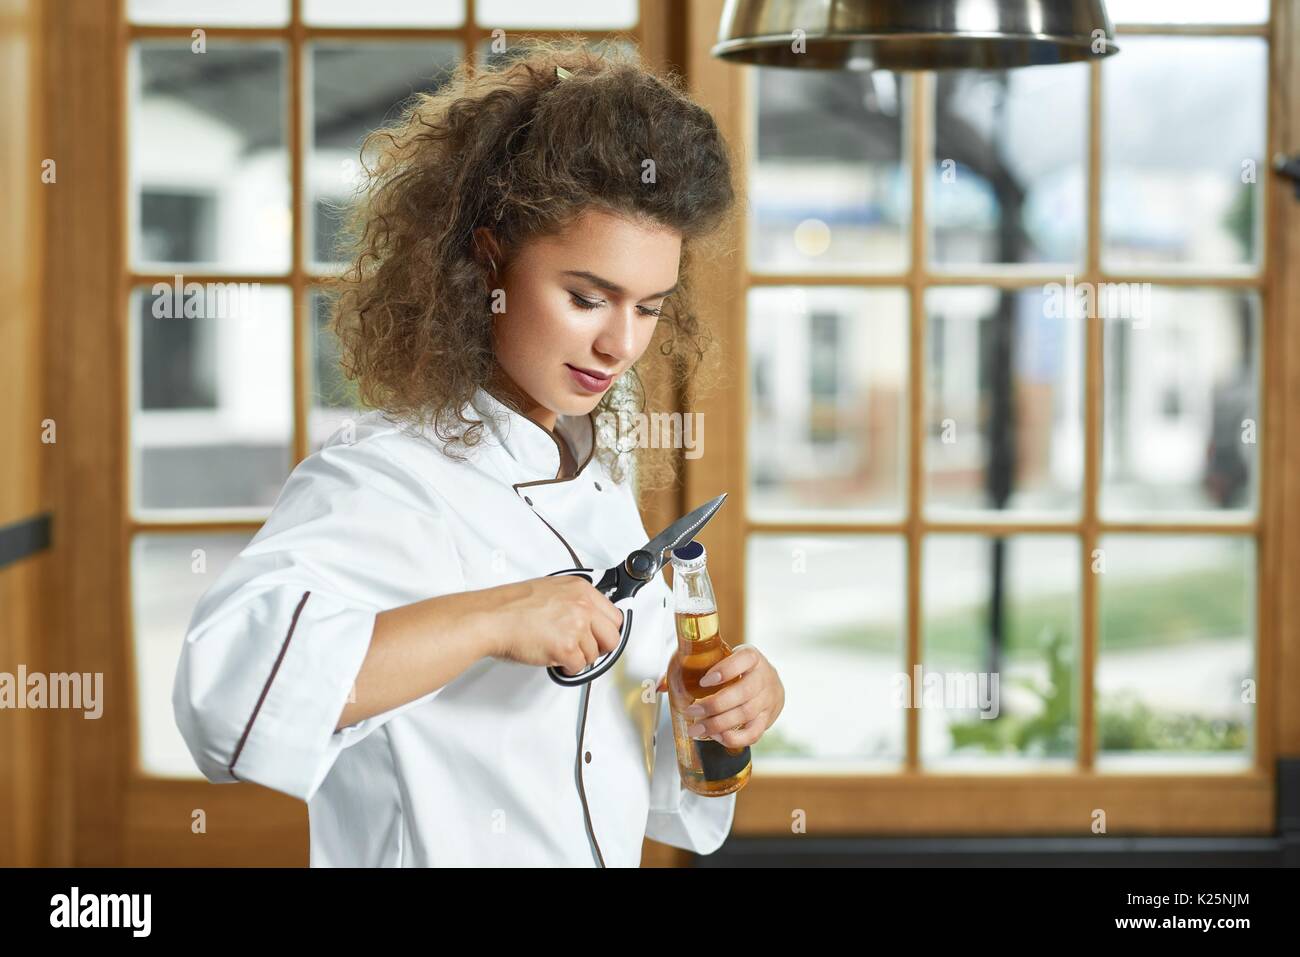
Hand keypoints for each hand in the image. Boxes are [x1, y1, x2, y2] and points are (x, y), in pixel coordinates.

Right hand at [484, 575, 623, 676]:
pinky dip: (568, 668)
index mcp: (580, 589)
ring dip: (578, 658)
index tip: (599, 637)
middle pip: (612, 637)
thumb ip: (572, 601)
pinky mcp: (566, 647)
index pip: (614, 615)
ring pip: (593, 655)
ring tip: (559, 651)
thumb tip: (585, 618)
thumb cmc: (511, 607)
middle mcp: (582, 606)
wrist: (491, 618)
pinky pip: (579, 667)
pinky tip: (556, 660)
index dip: (605, 631)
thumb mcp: (550, 590)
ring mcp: (576, 626)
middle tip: (584, 650)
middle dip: (599, 648)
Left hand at [682, 645, 783, 747]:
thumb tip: (659, 686)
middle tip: (691, 712)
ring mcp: (768, 700)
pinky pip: (754, 733)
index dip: (725, 670)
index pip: (744, 659)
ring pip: (746, 715)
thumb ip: (692, 668)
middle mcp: (764, 677)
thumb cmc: (738, 669)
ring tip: (696, 729)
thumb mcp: (723, 659)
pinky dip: (733, 738)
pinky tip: (716, 736)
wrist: (769, 682)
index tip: (703, 682)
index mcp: (751, 657)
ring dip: (718, 725)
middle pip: (743, 693)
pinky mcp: (768, 719)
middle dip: (714, 705)